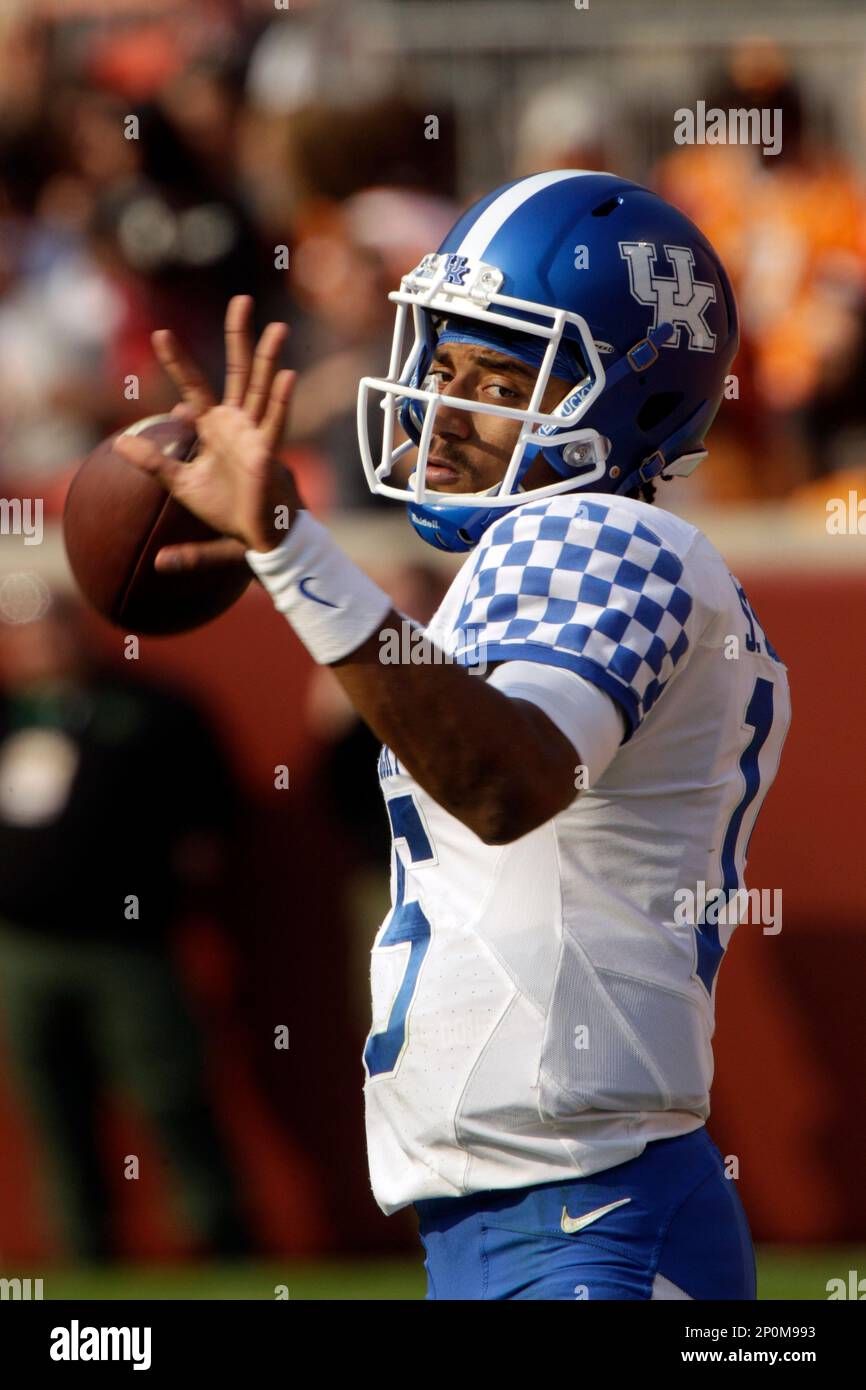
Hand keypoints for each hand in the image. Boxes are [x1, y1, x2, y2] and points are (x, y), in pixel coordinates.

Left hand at [115, 296, 302, 565]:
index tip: (160, 334)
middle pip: (240, 370)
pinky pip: (276, 422)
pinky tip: (287, 376)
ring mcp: (255, 433)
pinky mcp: (268, 452)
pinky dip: (281, 400)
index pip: (194, 385)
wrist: (252, 535)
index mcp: (215, 425)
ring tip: (276, 328)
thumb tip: (118, 444)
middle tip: (242, 301)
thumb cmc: (223, 507)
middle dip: (240, 336)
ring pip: (263, 388)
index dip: (178, 361)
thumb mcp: (179, 482)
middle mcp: (238, 422)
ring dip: (269, 358)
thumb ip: (152, 462)